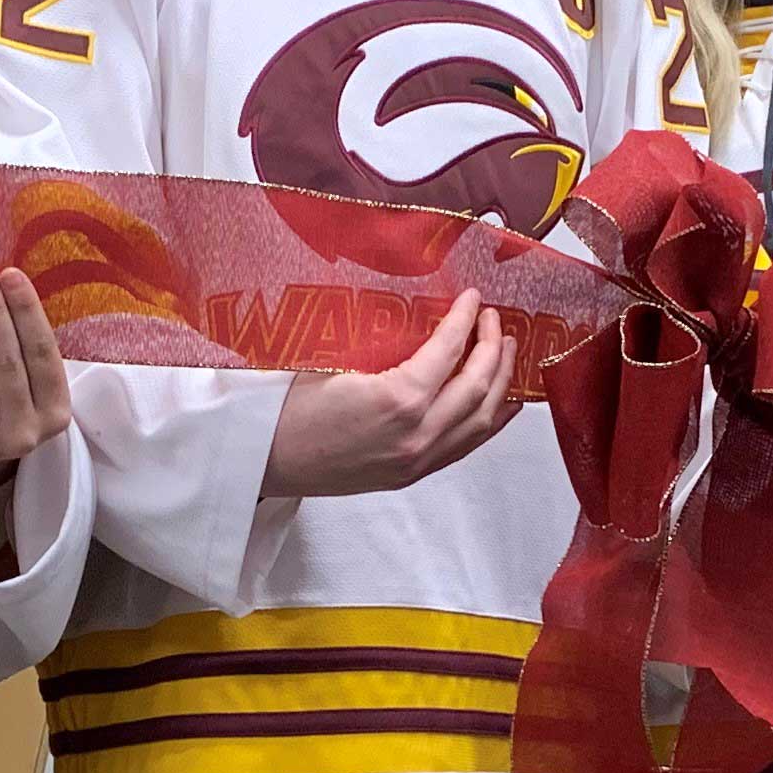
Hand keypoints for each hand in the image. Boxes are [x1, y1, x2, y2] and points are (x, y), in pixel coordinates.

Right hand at [262, 290, 516, 498]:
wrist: (265, 461)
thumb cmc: (288, 409)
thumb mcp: (333, 361)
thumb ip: (382, 344)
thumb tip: (416, 312)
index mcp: (398, 401)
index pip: (448, 353)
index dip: (465, 320)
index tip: (473, 298)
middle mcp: (418, 435)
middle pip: (477, 388)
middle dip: (493, 349)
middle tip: (495, 320)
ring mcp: (418, 460)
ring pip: (481, 422)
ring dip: (501, 384)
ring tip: (508, 353)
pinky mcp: (413, 474)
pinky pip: (466, 445)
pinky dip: (490, 420)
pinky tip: (500, 402)